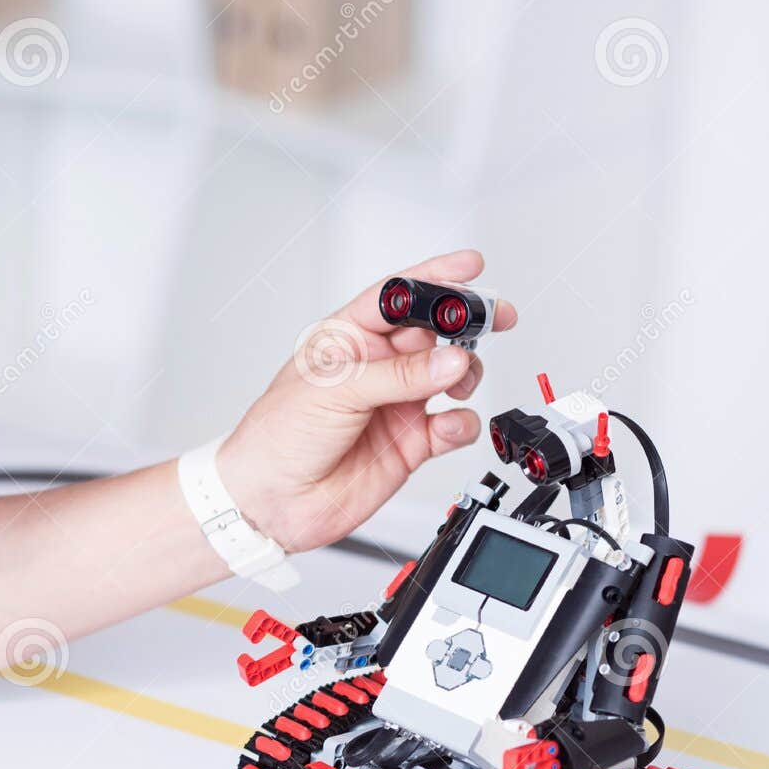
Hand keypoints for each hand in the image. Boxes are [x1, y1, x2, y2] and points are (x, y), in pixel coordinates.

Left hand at [216, 250, 515, 553]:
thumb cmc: (278, 436)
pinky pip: (452, 425)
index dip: (434, 278)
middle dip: (467, 323)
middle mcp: (376, 368)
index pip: (398, 297)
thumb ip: (397, 376)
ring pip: (452, 376)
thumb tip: (450, 360)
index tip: (470, 267)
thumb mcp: (335, 391)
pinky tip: (447, 425)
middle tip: (496, 318)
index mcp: (348, 339)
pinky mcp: (410, 443)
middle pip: (434, 333)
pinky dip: (461, 423)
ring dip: (466, 374)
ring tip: (458, 383)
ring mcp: (396, 404)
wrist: (272, 501)